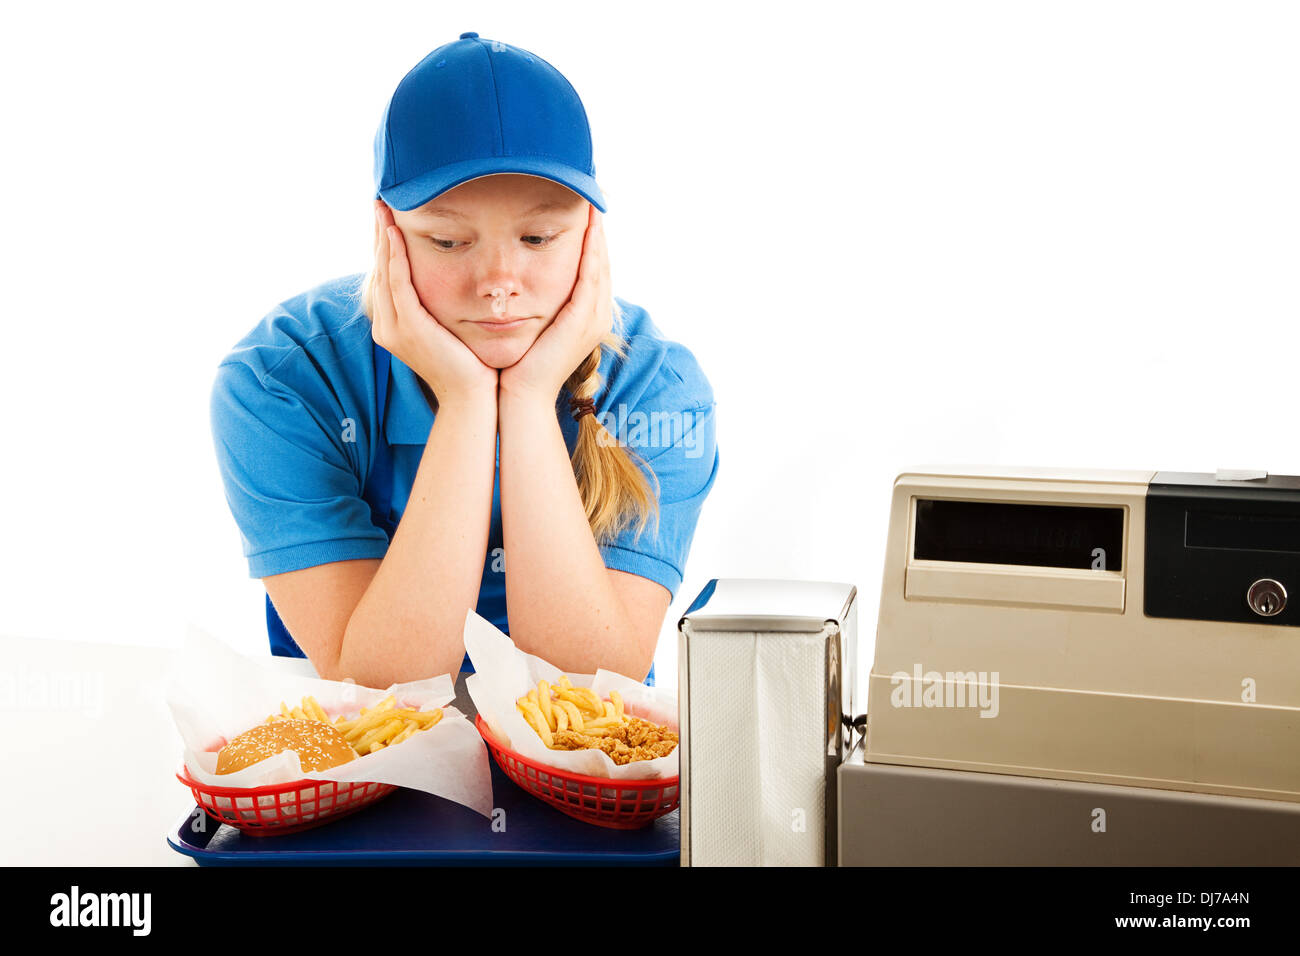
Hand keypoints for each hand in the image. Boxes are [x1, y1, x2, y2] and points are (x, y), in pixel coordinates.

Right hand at [372, 201, 498, 408]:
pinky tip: (396, 233)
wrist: (475, 397)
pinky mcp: (409, 327)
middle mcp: (387, 326)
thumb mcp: (450, 330)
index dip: (385, 246)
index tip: (388, 217)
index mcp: (394, 326)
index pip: (386, 276)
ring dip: (383, 238)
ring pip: (384, 272)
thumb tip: (453, 282)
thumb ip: (441, 307)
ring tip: (383, 208)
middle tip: (380, 202)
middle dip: (379, 235)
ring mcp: (394, 328)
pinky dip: (395, 256)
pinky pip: (397, 283)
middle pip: (378, 269)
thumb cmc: (471, 366)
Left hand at [499, 204, 611, 404]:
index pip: (593, 266)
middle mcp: (598, 314)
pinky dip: (591, 249)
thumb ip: (532, 299)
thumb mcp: (530, 323)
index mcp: (587, 315)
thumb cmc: (518, 364)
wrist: (521, 396)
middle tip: (588, 193)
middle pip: (602, 260)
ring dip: (597, 231)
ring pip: (600, 263)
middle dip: (596, 228)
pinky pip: (591, 275)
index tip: (580, 207)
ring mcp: (594, 317)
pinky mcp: (583, 319)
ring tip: (590, 200)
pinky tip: (586, 225)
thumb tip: (516, 277)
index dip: (590, 237)